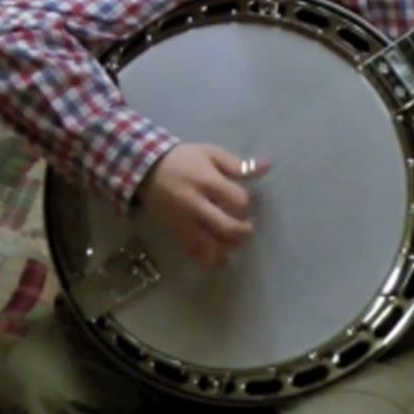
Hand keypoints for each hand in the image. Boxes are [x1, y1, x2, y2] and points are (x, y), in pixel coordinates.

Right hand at [135, 143, 269, 267]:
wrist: (145, 169)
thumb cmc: (183, 159)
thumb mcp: (211, 154)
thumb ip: (238, 165)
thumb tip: (267, 166)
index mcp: (207, 182)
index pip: (238, 201)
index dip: (246, 206)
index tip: (244, 205)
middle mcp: (196, 205)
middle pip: (227, 228)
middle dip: (243, 232)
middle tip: (246, 229)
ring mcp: (184, 221)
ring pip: (212, 246)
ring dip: (229, 248)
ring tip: (234, 241)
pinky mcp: (175, 233)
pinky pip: (194, 253)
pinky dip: (210, 259)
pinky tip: (220, 256)